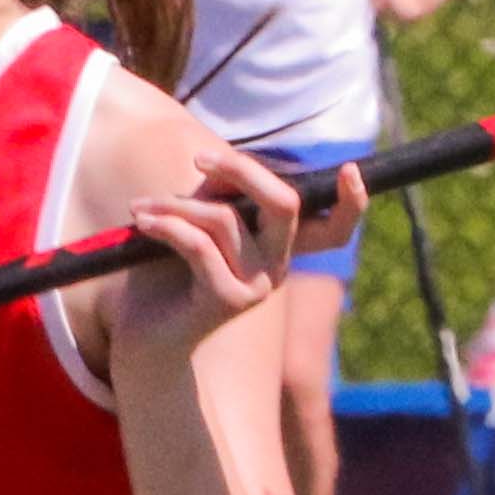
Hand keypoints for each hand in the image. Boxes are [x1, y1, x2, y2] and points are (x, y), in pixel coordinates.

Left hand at [104, 148, 331, 373]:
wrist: (145, 334)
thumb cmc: (167, 275)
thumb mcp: (197, 222)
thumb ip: (220, 193)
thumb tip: (224, 165)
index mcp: (279, 245)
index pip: (336, 228)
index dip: (353, 202)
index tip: (350, 169)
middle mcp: (278, 265)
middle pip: (285, 203)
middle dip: (242, 170)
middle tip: (198, 159)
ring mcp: (258, 285)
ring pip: (226, 219)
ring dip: (177, 206)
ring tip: (141, 208)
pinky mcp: (229, 300)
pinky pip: (200, 245)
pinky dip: (167, 227)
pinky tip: (143, 223)